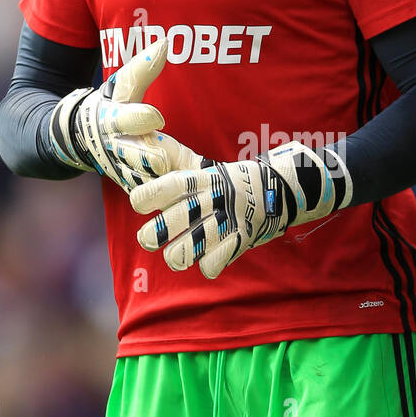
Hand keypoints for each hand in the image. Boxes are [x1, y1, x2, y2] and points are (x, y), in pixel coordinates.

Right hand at [48, 39, 198, 191]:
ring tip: (178, 171)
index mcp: (112, 120)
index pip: (126, 119)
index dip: (141, 118)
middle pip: (142, 157)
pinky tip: (179, 187)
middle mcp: (116, 148)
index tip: (156, 117)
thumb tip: (165, 42)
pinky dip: (165, 191)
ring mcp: (121, 170)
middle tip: (168, 155)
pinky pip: (152, 193)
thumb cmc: (108, 105)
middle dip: (155, 156)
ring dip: (164, 177)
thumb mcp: (120, 86)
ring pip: (148, 180)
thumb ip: (142, 68)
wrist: (78, 139)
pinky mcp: (129, 186)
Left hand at [130, 140, 352, 278]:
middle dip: (153, 235)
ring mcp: (229, 220)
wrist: (277, 189)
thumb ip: (175, 164)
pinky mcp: (241, 239)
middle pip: (174, 221)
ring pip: (189, 248)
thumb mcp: (203, 167)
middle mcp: (213, 199)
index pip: (169, 185)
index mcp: (201, 179)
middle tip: (148, 239)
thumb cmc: (228, 180)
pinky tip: (206, 259)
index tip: (138, 205)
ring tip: (175, 255)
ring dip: (177, 255)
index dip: (148, 197)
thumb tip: (145, 151)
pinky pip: (213, 263)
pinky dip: (207, 265)